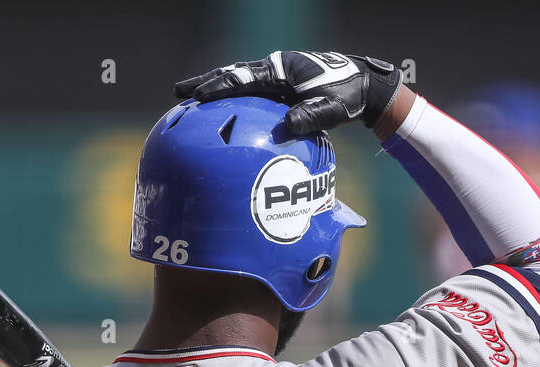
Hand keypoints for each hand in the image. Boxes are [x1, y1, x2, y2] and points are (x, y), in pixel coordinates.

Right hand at [174, 51, 403, 134]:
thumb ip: (312, 116)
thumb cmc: (347, 95)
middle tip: (179, 92)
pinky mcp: (279, 90)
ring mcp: (275, 79)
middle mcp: (275, 69)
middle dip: (206, 83)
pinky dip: (232, 100)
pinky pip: (249, 94)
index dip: (219, 86)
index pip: (243, 77)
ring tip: (190, 99)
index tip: (198, 95)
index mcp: (282, 68)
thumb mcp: (332, 108)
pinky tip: (221, 113)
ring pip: (239, 83)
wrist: (360, 85)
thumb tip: (289, 125)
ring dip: (215, 90)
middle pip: (233, 75)